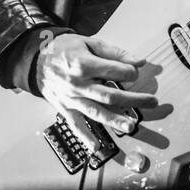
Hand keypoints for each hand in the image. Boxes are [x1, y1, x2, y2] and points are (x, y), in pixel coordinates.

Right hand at [35, 33, 159, 138]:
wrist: (37, 61)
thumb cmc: (65, 50)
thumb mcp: (90, 43)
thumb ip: (115, 53)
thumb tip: (139, 61)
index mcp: (84, 65)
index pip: (115, 72)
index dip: (130, 72)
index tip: (137, 72)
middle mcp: (78, 85)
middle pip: (110, 96)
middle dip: (134, 99)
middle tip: (152, 101)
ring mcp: (72, 99)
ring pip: (96, 112)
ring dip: (116, 120)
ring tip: (132, 126)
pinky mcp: (65, 109)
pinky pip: (76, 125)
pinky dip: (85, 137)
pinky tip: (96, 146)